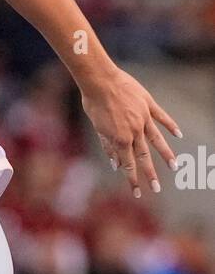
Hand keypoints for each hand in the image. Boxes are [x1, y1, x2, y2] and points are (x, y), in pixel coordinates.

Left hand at [81, 68, 180, 197]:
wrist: (100, 80)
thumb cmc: (94, 104)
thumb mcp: (98, 128)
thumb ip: (108, 146)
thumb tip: (115, 164)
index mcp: (120, 139)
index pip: (128, 164)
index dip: (132, 179)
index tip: (138, 193)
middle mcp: (133, 131)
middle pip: (144, 156)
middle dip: (150, 174)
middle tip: (157, 189)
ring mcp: (143, 118)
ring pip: (157, 140)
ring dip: (166, 155)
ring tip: (174, 167)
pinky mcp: (148, 104)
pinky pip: (162, 117)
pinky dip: (171, 125)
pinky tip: (179, 134)